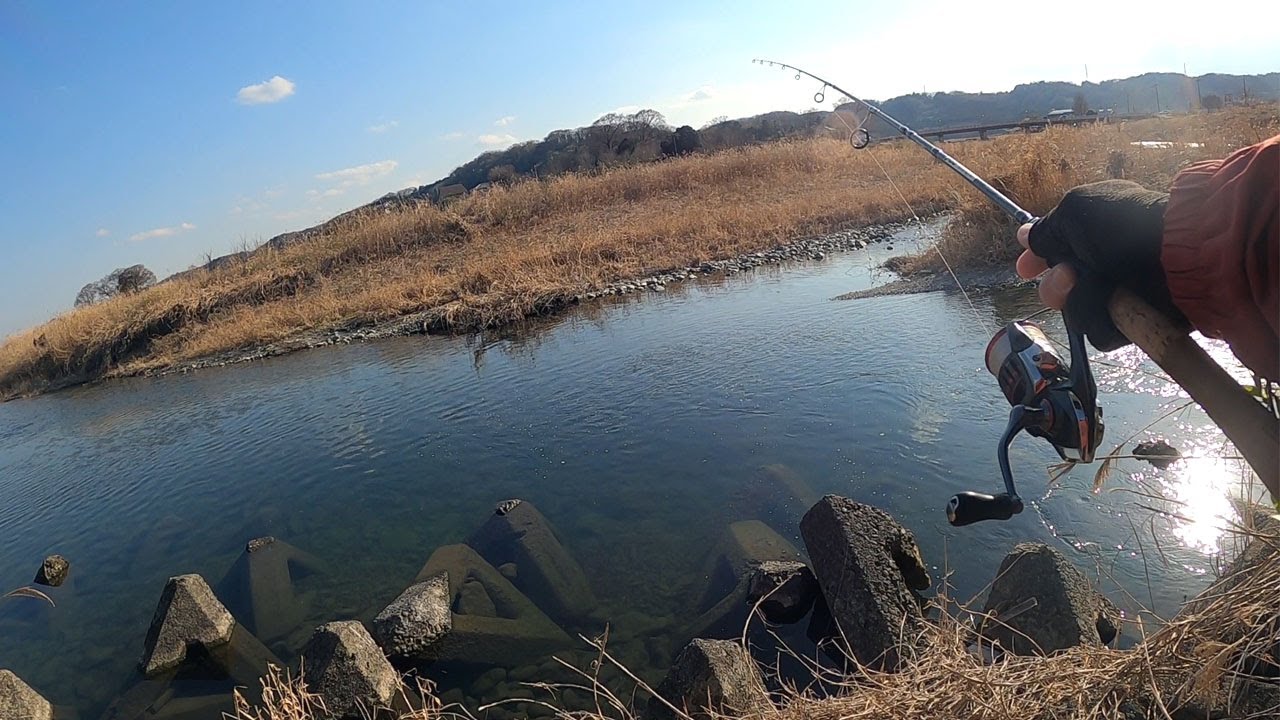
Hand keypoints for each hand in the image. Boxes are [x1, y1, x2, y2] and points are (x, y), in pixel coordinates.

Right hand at [1012, 180, 1184, 350]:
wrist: (1176, 256)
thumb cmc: (1125, 225)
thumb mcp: (1075, 212)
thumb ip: (1046, 229)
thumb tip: (1027, 237)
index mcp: (1090, 235)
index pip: (1054, 251)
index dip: (1036, 260)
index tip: (1026, 269)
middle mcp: (1101, 265)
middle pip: (1057, 287)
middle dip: (1055, 284)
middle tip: (1070, 276)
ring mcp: (1114, 295)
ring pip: (1073, 311)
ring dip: (1078, 300)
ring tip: (1099, 286)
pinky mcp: (1127, 322)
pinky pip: (1097, 331)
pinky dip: (1102, 319)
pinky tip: (1114, 305)